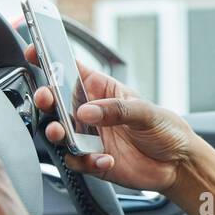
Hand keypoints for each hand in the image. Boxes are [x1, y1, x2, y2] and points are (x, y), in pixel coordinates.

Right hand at [25, 43, 194, 192]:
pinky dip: (86, 161)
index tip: (35, 50)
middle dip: (46, 98)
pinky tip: (106, 159)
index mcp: (102, 91)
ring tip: (62, 132)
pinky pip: (77, 161)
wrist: (178, 164)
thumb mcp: (147, 112)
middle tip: (47, 98)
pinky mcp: (92, 161)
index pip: (71, 70)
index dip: (51, 58)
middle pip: (56, 102)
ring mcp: (89, 137)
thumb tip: (87, 111)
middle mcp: (90, 113)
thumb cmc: (166, 129)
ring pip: (58, 132)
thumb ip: (117, 110)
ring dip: (56, 132)